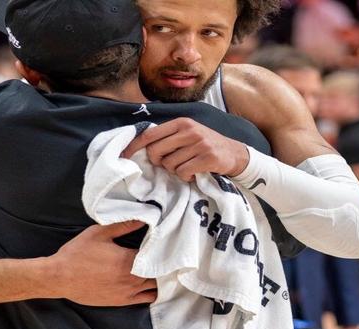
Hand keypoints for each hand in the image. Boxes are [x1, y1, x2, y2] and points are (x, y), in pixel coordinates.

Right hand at [41, 220, 157, 305]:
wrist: (60, 278)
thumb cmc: (78, 254)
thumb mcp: (99, 233)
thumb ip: (123, 225)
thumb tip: (143, 217)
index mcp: (129, 261)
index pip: (157, 254)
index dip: (162, 247)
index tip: (163, 240)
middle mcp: (132, 279)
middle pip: (160, 272)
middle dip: (163, 263)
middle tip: (164, 253)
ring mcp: (128, 293)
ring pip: (156, 287)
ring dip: (159, 278)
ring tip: (158, 268)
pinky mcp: (122, 301)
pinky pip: (147, 298)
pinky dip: (153, 291)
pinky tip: (150, 282)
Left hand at [121, 117, 250, 181]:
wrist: (235, 154)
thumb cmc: (206, 145)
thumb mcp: (188, 134)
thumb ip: (168, 137)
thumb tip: (141, 148)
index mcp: (181, 122)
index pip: (150, 134)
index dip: (134, 146)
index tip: (124, 156)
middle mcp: (189, 130)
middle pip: (156, 151)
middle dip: (159, 162)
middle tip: (170, 164)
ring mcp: (199, 144)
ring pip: (170, 164)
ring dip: (176, 171)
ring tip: (188, 167)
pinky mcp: (207, 158)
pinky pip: (184, 172)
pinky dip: (186, 177)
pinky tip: (194, 173)